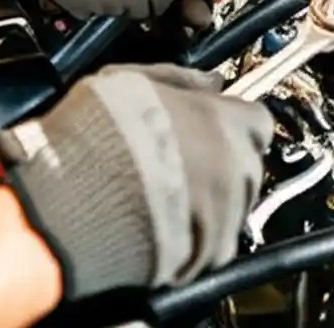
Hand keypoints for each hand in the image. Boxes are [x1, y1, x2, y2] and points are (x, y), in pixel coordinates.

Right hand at [2, 63, 273, 299]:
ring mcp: (228, 213)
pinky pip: (218, 241)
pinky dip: (199, 235)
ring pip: (236, 203)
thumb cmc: (98, 136)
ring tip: (168, 195)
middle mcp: (237, 167)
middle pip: (249, 163)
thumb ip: (181, 79)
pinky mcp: (212, 253)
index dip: (234, 123)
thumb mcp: (132, 81)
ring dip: (213, 199)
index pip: (258, 120)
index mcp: (224, 122)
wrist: (75, 199)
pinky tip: (166, 224)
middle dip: (224, 162)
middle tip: (184, 162)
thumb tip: (210, 81)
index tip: (213, 126)